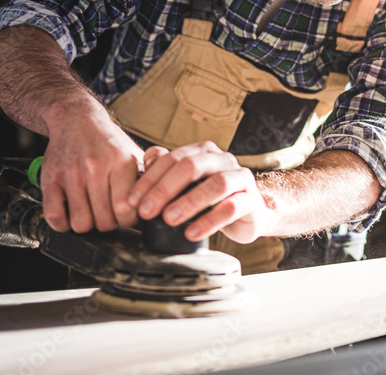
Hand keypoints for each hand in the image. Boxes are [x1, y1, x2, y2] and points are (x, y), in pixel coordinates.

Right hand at [39, 96, 143, 232]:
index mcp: (121, 162)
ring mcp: (71, 174)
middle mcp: (96, 167)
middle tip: (108, 214)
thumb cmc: (107, 141)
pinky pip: (54, 216)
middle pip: (104, 221)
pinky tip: (70, 214)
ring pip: (81, 223)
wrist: (76, 119)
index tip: (126, 216)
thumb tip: (162, 201)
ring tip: (91, 213)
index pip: (126, 210)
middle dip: (109, 224)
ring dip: (87, 224)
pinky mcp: (51, 178)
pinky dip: (63, 224)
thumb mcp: (134, 153)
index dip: (128, 220)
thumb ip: (149, 177)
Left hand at [128, 142, 270, 243]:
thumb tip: (148, 159)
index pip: (173, 159)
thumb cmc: (213, 199)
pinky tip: (192, 232)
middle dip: (165, 189)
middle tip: (146, 211)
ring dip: (188, 202)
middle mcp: (223, 160)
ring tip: (169, 220)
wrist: (249, 214)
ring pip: (215, 184)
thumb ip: (166, 170)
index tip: (133, 201)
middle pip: (192, 166)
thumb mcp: (187, 185)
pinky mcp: (251, 200)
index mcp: (204, 152)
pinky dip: (209, 221)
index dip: (150, 179)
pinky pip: (231, 207)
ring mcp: (240, 178)